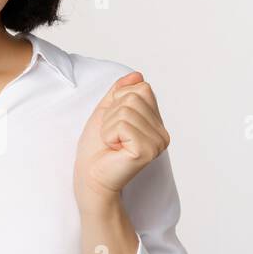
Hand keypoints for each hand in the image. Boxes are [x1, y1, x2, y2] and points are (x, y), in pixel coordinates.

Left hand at [74, 71, 170, 206]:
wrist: (90, 178)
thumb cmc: (96, 149)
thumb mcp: (106, 112)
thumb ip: (121, 92)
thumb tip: (137, 75)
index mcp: (156, 122)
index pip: (142, 88)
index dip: (118, 101)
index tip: (114, 124)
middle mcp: (162, 132)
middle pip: (135, 96)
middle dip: (112, 113)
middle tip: (111, 136)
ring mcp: (157, 142)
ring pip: (127, 110)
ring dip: (109, 126)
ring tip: (112, 144)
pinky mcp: (147, 150)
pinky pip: (122, 125)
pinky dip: (109, 135)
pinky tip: (114, 150)